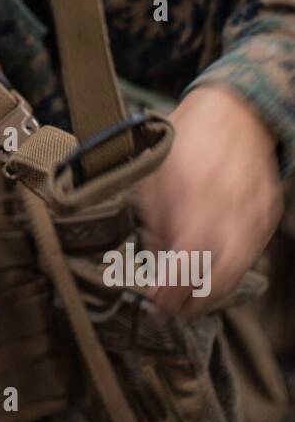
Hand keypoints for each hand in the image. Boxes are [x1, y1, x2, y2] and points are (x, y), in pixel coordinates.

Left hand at [133, 85, 282, 317]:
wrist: (235, 110)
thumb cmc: (186, 138)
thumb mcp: (153, 172)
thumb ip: (154, 218)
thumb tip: (154, 259)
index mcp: (197, 189)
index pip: (190, 255)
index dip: (174, 286)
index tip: (156, 303)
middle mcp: (232, 203)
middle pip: (222, 272)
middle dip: (195, 300)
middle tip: (171, 311)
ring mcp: (255, 210)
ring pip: (239, 268)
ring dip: (212, 291)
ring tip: (187, 299)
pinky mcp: (268, 213)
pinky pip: (251, 252)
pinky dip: (230, 269)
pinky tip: (209, 273)